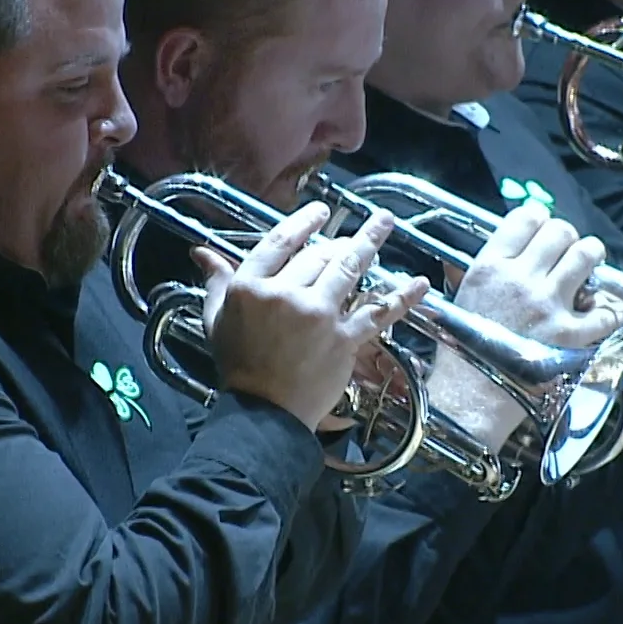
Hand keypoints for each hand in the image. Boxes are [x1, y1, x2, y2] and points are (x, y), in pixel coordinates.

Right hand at [194, 204, 428, 430]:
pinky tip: (420, 283)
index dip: (303, 222)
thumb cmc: (238, 366)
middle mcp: (287, 294)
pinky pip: (378, 312)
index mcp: (252, 286)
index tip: (321, 211)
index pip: (281, 242)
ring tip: (385, 222)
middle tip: (354, 235)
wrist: (263, 412)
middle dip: (339, 241)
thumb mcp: (216, 320)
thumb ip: (217, 282)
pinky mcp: (345, 338)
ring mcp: (319, 315)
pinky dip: (402, 297)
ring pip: (349, 270)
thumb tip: (202, 252)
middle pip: (319, 255)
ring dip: (371, 242)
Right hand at [433, 201, 622, 450]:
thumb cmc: (463, 350)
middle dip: (568, 237)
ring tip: (589, 266)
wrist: (471, 396)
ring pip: (587, 255)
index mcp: (490, 267)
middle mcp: (520, 280)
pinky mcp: (571, 336)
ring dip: (592, 257)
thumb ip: (481, 270)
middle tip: (567, 251)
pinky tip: (606, 309)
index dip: (540, 218)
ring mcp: (548, 307)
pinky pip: (606, 309)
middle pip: (561, 231)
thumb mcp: (461, 298)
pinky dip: (612, 308)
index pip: (526, 217)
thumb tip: (499, 249)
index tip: (543, 229)